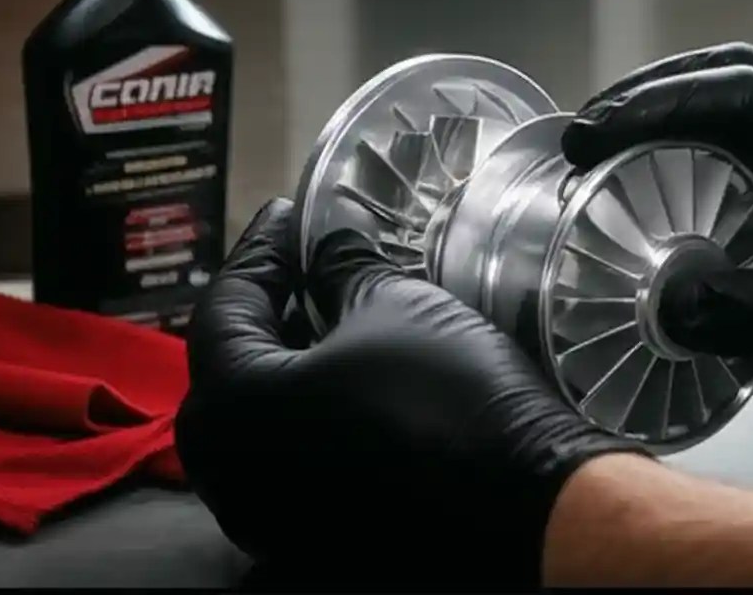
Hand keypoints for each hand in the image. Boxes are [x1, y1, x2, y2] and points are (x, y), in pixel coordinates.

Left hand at [174, 199, 647, 586]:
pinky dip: (306, 411)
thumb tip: (328, 247)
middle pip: (232, 367)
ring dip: (287, 362)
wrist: (526, 500)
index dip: (261, 250)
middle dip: (268, 308)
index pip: (225, 306)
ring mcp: (266, 512)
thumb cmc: (450, 395)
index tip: (289, 216)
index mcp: (233, 405)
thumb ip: (342, 268)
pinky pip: (288, 458)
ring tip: (328, 314)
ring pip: (257, 419)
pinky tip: (345, 379)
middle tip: (303, 263)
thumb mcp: (394, 305)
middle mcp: (229, 470)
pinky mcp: (308, 536)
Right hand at [561, 42, 752, 459]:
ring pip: (751, 115)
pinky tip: (669, 193)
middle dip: (659, 93)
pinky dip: (704, 164)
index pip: (751, 96)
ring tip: (612, 147)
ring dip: (679, 119)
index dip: (664, 104)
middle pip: (745, 81)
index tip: (598, 132)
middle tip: (591, 129)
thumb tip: (670, 304)